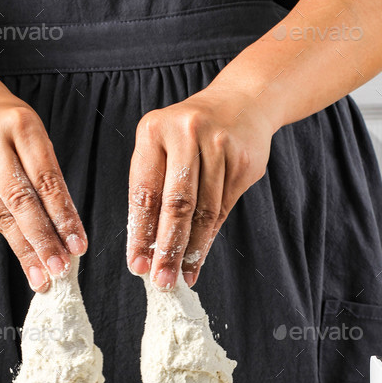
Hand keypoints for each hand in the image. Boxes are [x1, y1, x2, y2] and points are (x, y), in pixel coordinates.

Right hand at [0, 95, 85, 291]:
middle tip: (59, 269)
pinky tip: (26, 257)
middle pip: (20, 200)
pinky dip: (10, 237)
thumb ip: (51, 180)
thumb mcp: (38, 140)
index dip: (63, 216)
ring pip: (2, 214)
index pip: (47, 180)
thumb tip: (68, 234)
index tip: (78, 247)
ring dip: (26, 250)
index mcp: (22, 126)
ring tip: (42, 276)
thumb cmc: (15, 131)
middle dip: (43, 240)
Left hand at [127, 88, 273, 288]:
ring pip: (204, 211)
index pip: (145, 192)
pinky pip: (224, 208)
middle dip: (168, 248)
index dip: (141, 233)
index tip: (137, 265)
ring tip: (183, 276)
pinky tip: (200, 256)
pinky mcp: (243, 160)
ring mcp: (219, 146)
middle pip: (177, 204)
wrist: (242, 102)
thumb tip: (147, 248)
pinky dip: (210, 236)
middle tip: (162, 280)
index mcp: (153, 130)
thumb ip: (153, 190)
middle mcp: (186, 133)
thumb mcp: (162, 147)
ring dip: (192, 249)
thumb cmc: (189, 135)